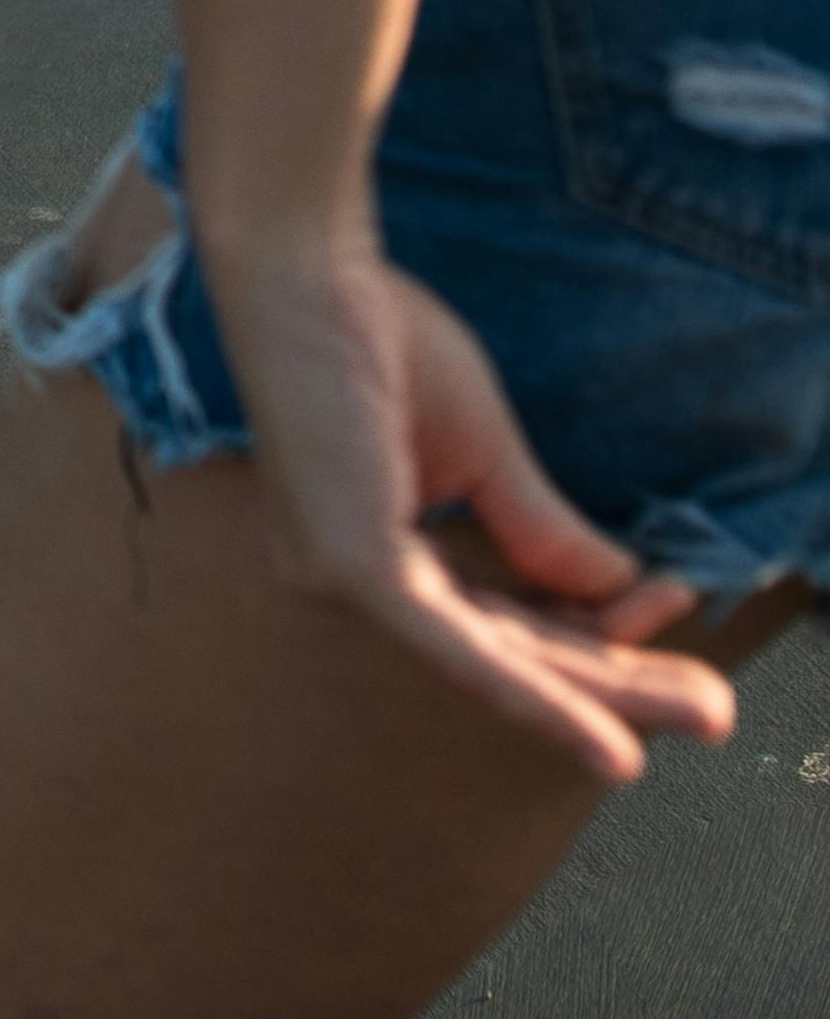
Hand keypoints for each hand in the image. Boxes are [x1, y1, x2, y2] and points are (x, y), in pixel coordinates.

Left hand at [206, 231, 739, 782]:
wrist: (308, 278)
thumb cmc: (375, 345)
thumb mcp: (486, 452)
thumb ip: (541, 528)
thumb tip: (617, 589)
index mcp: (377, 557)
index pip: (505, 615)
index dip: (596, 623)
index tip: (674, 601)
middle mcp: (355, 585)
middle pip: (513, 651)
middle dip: (618, 680)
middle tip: (710, 708)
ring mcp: (350, 585)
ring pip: (505, 661)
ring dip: (607, 694)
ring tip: (698, 716)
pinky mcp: (358, 572)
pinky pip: (467, 653)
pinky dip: (542, 698)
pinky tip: (608, 740)